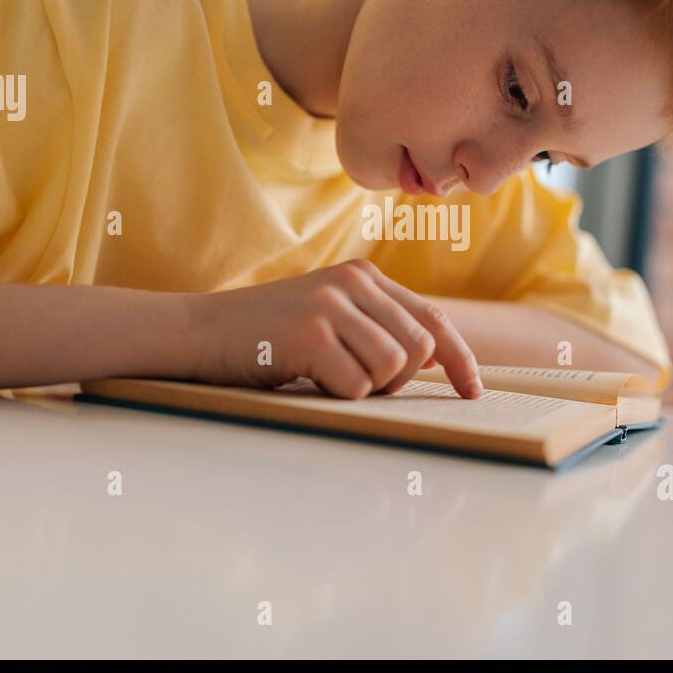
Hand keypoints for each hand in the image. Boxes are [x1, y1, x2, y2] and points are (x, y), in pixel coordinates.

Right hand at [188, 259, 481, 399]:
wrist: (200, 332)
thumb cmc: (267, 336)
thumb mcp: (329, 317)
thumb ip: (376, 327)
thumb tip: (435, 361)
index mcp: (364, 277)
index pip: (433, 319)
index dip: (460, 358)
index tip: (472, 391)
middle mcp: (353, 283)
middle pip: (419, 348)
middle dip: (397, 381)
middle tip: (355, 384)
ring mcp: (331, 305)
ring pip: (392, 367)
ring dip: (365, 388)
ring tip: (327, 378)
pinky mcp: (311, 333)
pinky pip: (356, 385)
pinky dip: (338, 395)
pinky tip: (307, 379)